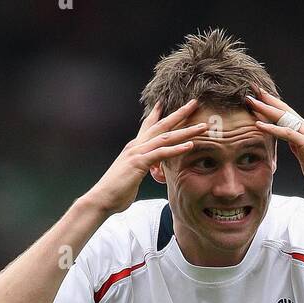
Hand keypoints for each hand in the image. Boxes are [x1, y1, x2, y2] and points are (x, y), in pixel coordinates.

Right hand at [88, 100, 207, 214]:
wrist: (101, 199)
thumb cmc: (115, 192)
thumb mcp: (131, 176)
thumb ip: (140, 170)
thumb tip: (145, 171)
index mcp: (134, 148)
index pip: (148, 126)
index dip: (158, 114)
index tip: (166, 102)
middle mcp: (136, 146)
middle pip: (161, 125)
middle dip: (179, 114)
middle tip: (194, 103)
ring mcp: (137, 153)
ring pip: (165, 137)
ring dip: (185, 131)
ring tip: (201, 126)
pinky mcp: (139, 163)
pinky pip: (161, 153)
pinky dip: (176, 149)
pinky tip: (190, 145)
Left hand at [246, 88, 303, 200]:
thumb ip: (300, 150)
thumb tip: (293, 146)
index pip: (286, 116)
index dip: (271, 106)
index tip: (257, 99)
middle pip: (283, 111)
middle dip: (266, 100)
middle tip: (251, 90)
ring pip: (283, 118)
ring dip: (265, 109)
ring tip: (250, 101)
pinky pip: (286, 133)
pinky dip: (271, 128)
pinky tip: (258, 124)